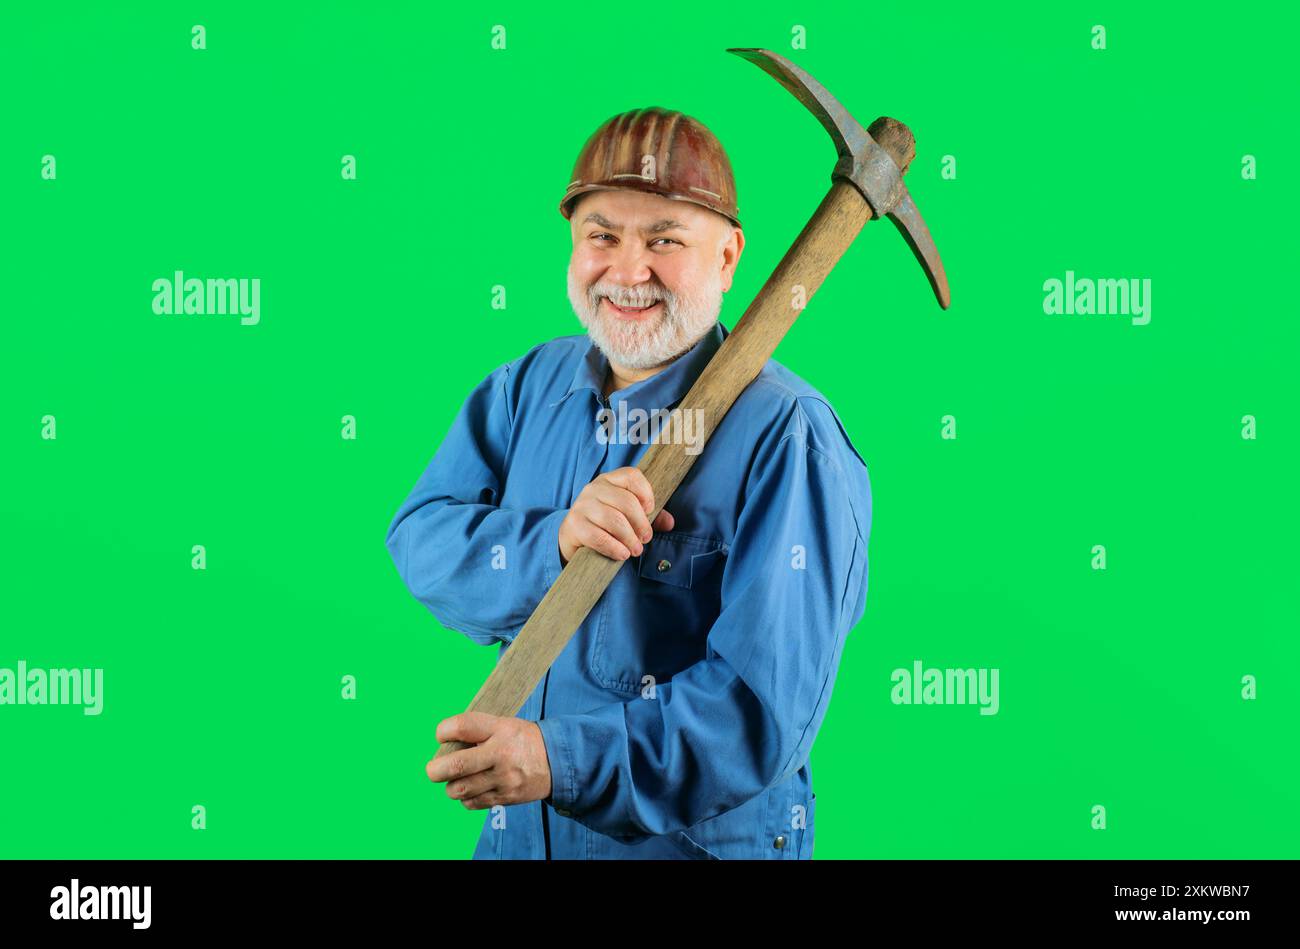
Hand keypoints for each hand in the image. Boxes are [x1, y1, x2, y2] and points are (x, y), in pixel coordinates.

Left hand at [427, 712, 551, 809]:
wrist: (556, 761)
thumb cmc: (523, 740)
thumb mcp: (505, 725)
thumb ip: (477, 731)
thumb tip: (444, 746)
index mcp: (500, 729)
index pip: (462, 727)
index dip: (443, 731)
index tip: (441, 735)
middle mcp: (501, 754)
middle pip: (455, 765)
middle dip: (435, 770)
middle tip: (433, 770)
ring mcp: (503, 779)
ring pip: (460, 789)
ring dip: (451, 787)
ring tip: (456, 780)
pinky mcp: (505, 797)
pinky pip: (472, 803)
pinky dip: (466, 798)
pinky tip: (472, 789)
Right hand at [558, 466, 674, 564]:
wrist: (573, 538)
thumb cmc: (605, 524)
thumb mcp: (627, 516)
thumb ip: (649, 517)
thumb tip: (670, 523)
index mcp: (609, 480)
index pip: (632, 476)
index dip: (646, 493)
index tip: (650, 511)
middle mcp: (594, 488)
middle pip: (626, 501)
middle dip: (641, 523)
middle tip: (646, 539)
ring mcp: (582, 505)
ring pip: (614, 519)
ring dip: (629, 538)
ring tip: (635, 550)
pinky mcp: (574, 524)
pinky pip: (598, 536)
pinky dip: (614, 548)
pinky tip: (622, 554)